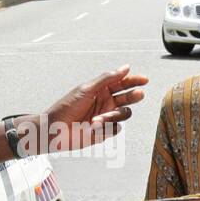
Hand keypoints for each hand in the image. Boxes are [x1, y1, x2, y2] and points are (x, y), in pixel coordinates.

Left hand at [31, 66, 147, 152]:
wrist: (54, 129)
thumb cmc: (66, 107)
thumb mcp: (86, 89)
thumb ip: (107, 79)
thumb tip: (126, 67)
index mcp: (102, 91)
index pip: (122, 83)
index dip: (134, 81)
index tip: (144, 79)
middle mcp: (106, 103)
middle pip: (128, 99)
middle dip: (133, 96)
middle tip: (138, 94)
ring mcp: (106, 118)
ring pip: (123, 115)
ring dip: (112, 116)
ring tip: (97, 120)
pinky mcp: (104, 133)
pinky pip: (116, 129)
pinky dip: (106, 128)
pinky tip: (93, 129)